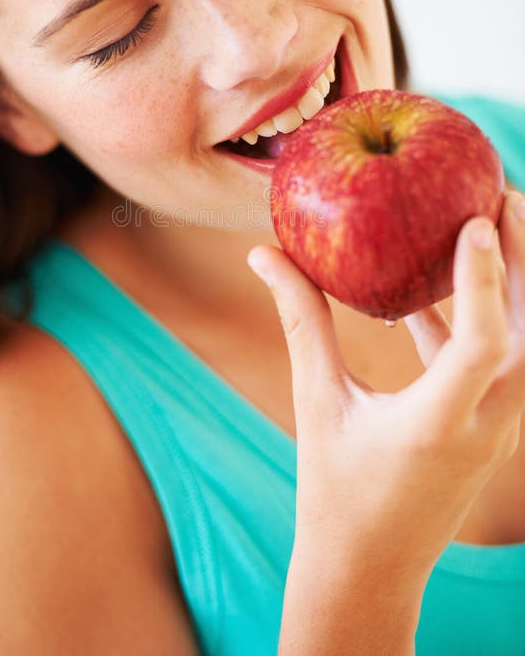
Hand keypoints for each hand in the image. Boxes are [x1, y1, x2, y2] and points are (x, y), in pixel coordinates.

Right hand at [247, 190, 524, 579]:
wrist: (370, 570)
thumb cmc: (335, 491)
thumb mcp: (316, 402)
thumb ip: (300, 322)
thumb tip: (263, 254)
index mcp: (438, 424)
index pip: (486, 345)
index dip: (486, 279)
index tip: (474, 219)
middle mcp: (485, 426)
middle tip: (499, 194)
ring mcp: (499, 431)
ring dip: (514, 285)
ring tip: (487, 226)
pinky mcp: (493, 429)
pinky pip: (501, 362)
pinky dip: (481, 320)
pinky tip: (434, 293)